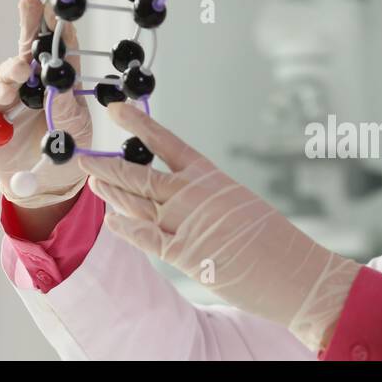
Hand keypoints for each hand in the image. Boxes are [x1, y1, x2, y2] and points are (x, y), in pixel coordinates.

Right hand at [0, 0, 92, 208]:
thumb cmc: (67, 150)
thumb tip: (62, 83)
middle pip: (29, 45)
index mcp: (59, 79)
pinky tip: (5, 95)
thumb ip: (68, 106)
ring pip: (8, 70)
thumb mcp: (76, 129)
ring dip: (14, 67)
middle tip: (30, 4)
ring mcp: (8, 92)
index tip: (58, 8)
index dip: (57, 26)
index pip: (59, 47)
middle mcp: (32, 80)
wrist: (45, 184)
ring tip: (22, 70)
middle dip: (29, 23)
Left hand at [79, 104, 363, 350]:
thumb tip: (186, 204)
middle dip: (108, 166)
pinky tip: (109, 220)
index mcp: (213, 178)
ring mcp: (187, 224)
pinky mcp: (184, 254)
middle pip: (140, 175)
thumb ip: (210, 203)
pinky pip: (143, 237)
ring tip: (92, 181)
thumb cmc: (278, 245)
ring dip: (110, 193)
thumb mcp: (243, 208)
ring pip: (136, 203)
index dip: (138, 124)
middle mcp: (195, 195)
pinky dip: (123, 227)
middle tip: (83, 156)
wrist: (298, 274)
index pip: (168, 143)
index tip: (117, 107)